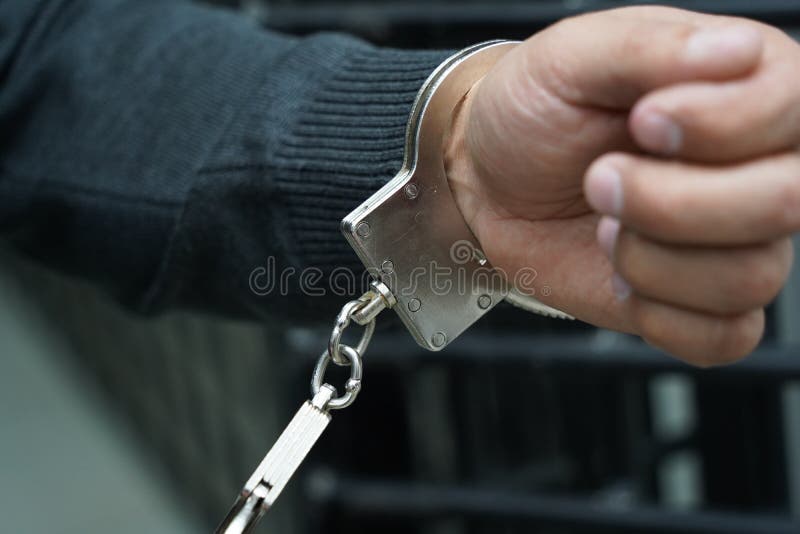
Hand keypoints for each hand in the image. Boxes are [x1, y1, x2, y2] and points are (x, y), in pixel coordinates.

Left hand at [445, 6, 799, 365]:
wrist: (491, 180)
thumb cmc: (533, 112)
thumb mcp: (569, 56)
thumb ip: (647, 49)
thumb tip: (735, 52)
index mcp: (741, 88)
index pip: (792, 110)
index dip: (719, 126)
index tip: (641, 122)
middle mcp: (752, 166)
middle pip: (785, 201)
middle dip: (671, 201)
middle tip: (600, 179)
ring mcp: (730, 240)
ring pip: (752, 276)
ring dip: (651, 258)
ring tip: (602, 226)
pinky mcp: (698, 302)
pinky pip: (724, 337)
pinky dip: (661, 316)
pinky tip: (619, 277)